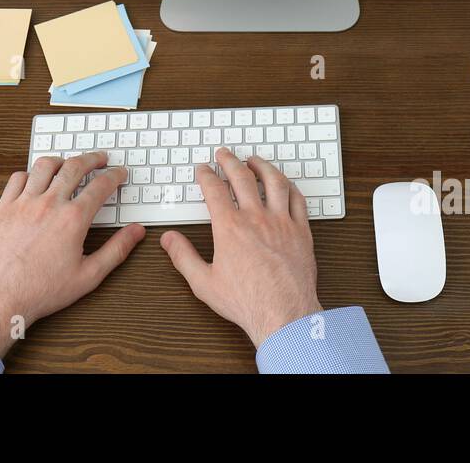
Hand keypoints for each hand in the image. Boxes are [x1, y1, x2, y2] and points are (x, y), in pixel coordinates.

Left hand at [0, 152, 145, 356]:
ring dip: (61, 160)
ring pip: (45, 166)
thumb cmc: (42, 290)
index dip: (114, 176)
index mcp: (73, 219)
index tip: (119, 173)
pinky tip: (35, 179)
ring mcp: (24, 203)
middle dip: (92, 158)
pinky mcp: (4, 208)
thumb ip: (116, 250)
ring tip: (69, 162)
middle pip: (75, 167)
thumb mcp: (89, 276)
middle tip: (100, 158)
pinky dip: (29, 173)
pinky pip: (17, 178)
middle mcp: (49, 204)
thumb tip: (136, 233)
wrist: (0, 298)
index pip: (100, 186)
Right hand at [160, 148, 321, 346]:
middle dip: (230, 161)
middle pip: (242, 177)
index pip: (214, 190)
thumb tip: (168, 240)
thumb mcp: (204, 283)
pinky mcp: (301, 231)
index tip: (203, 169)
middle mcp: (256, 218)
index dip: (206, 175)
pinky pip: (297, 199)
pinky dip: (290, 187)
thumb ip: (183, 257)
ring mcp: (281, 222)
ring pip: (274, 182)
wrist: (284, 314)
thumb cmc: (247, 301)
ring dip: (262, 166)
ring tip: (255, 160)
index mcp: (230, 227)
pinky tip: (285, 184)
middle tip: (224, 153)